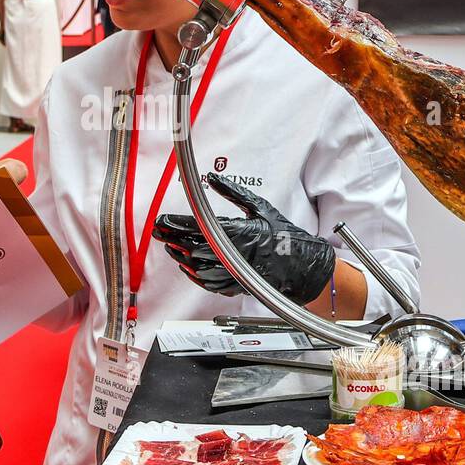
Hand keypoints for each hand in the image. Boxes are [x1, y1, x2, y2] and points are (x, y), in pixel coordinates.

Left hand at [151, 173, 335, 304]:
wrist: (304, 264)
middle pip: (193, 248)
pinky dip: (195, 275)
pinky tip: (187, 267)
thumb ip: (234, 193)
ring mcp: (236, 272)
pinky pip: (210, 283)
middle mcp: (236, 254)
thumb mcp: (260, 207)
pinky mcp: (238, 285)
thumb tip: (213, 179)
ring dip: (180, 257)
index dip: (176, 225)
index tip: (162, 221)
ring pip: (198, 268)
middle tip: (159, 232)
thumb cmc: (284, 234)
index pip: (199, 228)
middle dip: (173, 239)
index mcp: (241, 233)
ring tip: (170, 247)